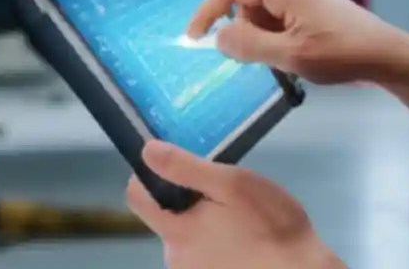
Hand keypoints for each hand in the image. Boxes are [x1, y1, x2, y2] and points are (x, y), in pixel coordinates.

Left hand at [126, 141, 344, 268]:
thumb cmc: (271, 226)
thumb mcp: (233, 185)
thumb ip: (186, 168)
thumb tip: (147, 151)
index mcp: (177, 231)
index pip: (136, 197)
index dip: (146, 176)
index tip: (169, 166)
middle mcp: (175, 258)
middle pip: (165, 216)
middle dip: (185, 200)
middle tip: (221, 191)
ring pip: (186, 235)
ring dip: (204, 222)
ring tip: (238, 216)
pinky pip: (201, 252)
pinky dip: (215, 241)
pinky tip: (242, 238)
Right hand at [188, 0, 408, 84]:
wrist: (386, 56)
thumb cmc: (342, 54)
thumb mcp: (290, 55)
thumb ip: (249, 45)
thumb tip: (218, 38)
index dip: (207, 11)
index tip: (195, 38)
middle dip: (240, 29)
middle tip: (252, 59)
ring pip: (260, 11)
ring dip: (259, 36)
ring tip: (281, 60)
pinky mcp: (311, 6)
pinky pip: (277, 16)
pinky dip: (274, 36)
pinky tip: (291, 56)